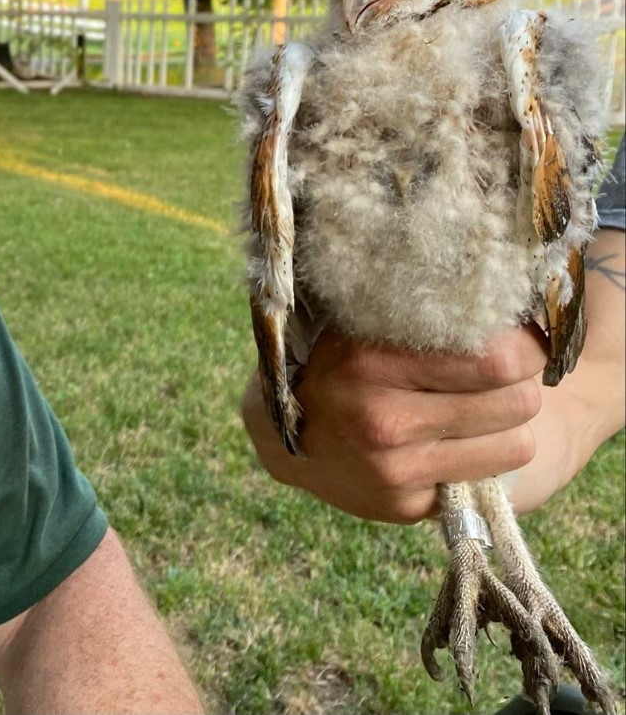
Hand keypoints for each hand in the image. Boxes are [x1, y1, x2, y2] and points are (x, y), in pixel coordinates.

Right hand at [240, 325, 545, 523]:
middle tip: (502, 377)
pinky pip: (489, 478)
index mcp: (368, 363)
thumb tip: (501, 302)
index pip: (494, 359)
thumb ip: (415, 315)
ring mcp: (394, 469)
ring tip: (483, 411)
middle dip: (518, 385)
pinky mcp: (407, 506)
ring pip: (516, 444)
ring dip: (508, 426)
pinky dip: (482, 457)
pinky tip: (455, 442)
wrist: (286, 440)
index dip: (524, 347)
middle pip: (516, 401)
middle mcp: (381, 420)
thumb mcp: (360, 330)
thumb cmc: (337, 369)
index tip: (519, 342)